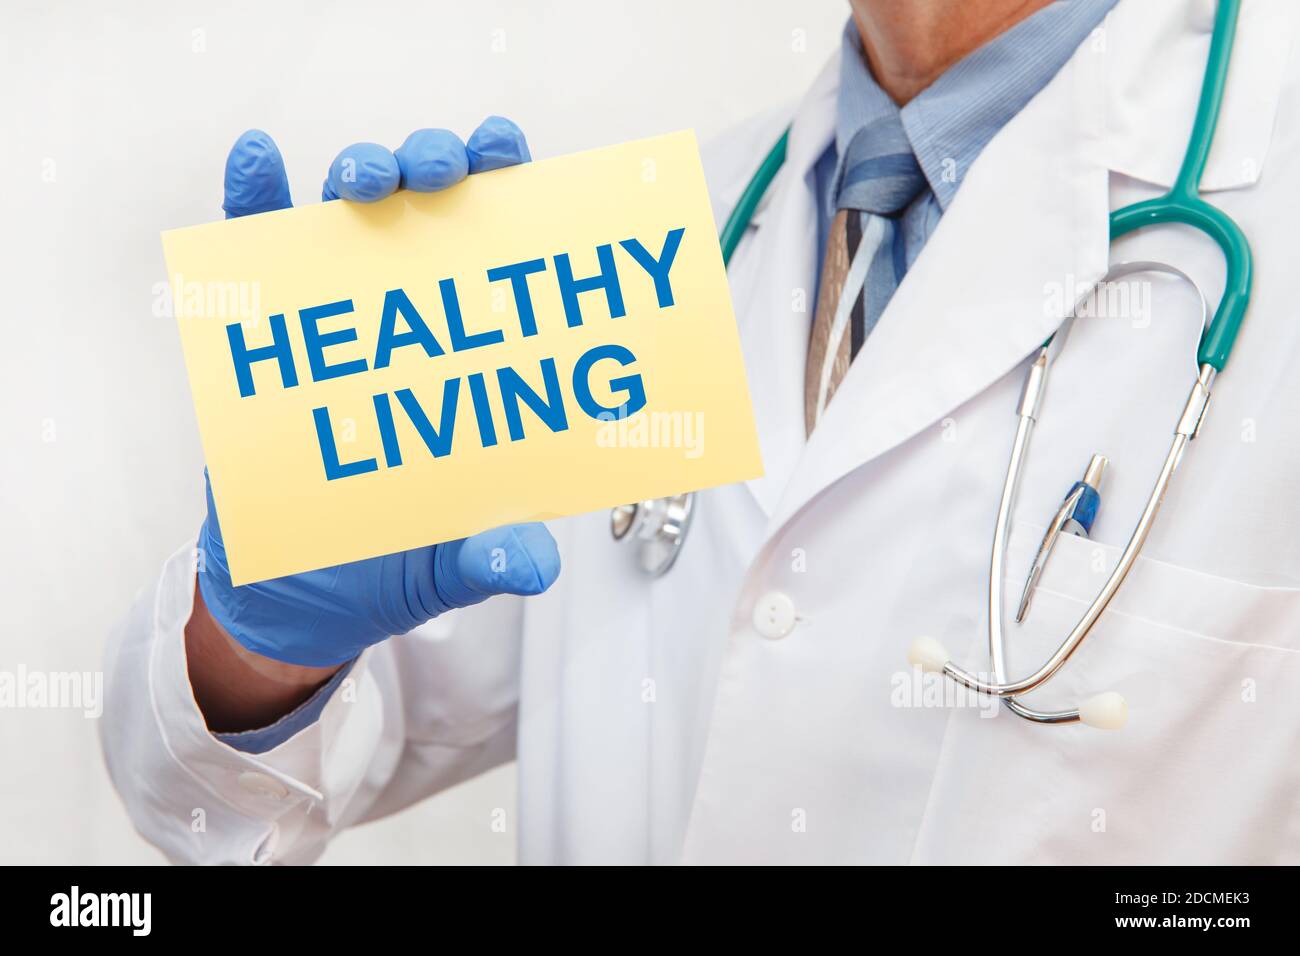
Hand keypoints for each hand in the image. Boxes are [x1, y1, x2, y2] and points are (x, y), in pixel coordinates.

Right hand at [200, 118, 556, 667]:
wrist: (300, 598)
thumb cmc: (392, 565)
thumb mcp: (449, 566)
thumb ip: (487, 558)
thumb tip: (532, 562)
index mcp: (475, 356)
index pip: (502, 253)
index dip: (512, 191)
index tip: (512, 158)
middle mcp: (413, 318)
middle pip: (433, 211)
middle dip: (438, 167)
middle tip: (438, 171)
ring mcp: (338, 319)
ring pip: (352, 216)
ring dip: (361, 174)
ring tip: (365, 181)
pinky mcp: (267, 337)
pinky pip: (256, 256)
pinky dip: (252, 203)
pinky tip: (258, 161)